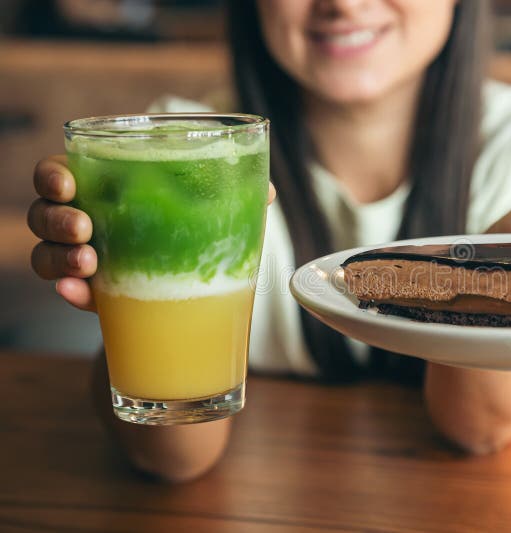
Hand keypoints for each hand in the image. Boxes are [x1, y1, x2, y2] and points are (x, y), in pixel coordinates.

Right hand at [28, 155, 276, 311]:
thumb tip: (267, 191)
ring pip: (48, 254)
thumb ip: (237, 196)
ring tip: (88, 264)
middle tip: (84, 227)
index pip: (63, 173)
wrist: (199, 297)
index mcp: (110, 188)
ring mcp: (89, 261)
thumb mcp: (218, 213)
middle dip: (57, 219)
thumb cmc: (201, 235)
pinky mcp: (98, 297)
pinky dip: (72, 294)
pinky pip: (73, 294)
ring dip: (60, 257)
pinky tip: (77, 295)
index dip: (54, 176)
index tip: (67, 183)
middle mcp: (90, 221)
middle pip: (46, 213)